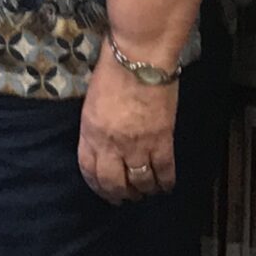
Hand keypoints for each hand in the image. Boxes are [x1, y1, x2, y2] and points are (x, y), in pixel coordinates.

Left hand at [77, 52, 178, 204]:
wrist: (140, 57)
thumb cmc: (112, 70)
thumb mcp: (93, 101)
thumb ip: (96, 126)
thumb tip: (104, 142)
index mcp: (90, 132)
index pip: (89, 169)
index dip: (96, 185)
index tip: (103, 190)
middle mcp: (111, 144)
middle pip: (114, 182)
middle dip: (119, 194)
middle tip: (125, 198)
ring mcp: (137, 145)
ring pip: (140, 181)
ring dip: (143, 191)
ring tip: (146, 192)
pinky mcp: (162, 140)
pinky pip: (164, 170)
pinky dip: (165, 182)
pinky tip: (166, 186)